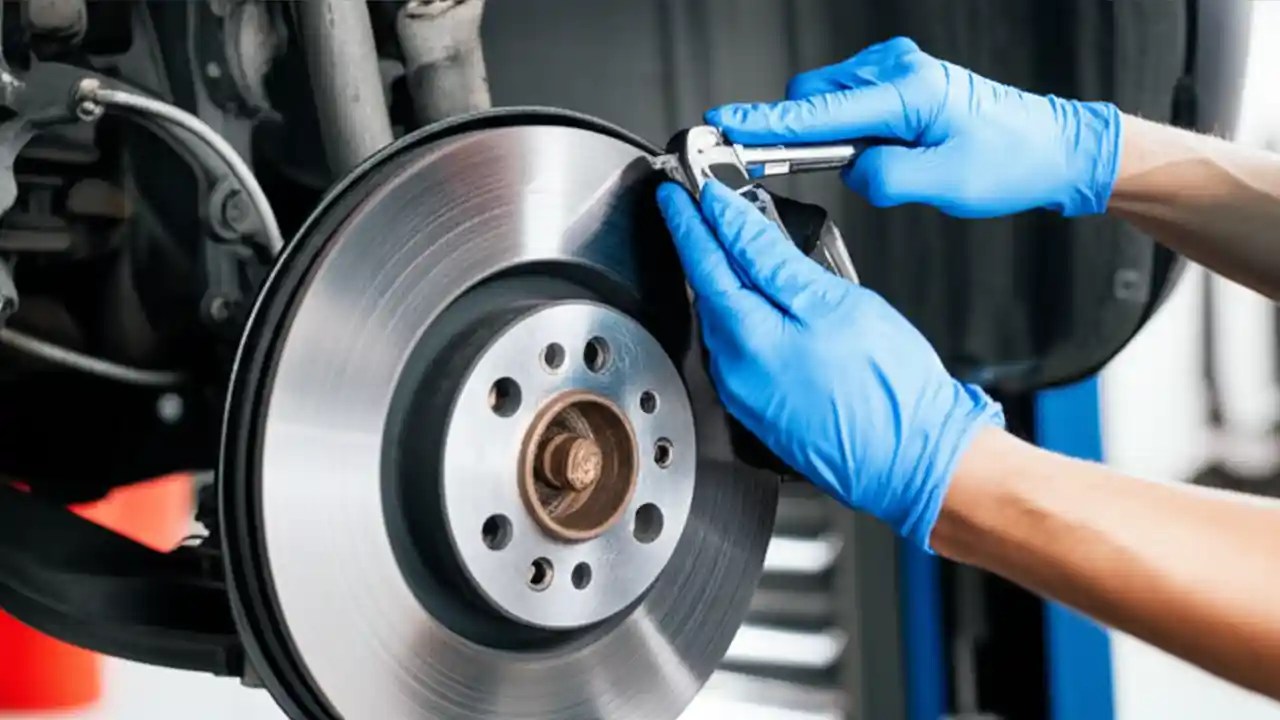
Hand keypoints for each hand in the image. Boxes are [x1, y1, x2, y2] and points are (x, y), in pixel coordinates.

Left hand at [657, 180, 1003, 549]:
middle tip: (697, 206)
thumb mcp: (835, 304)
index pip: (704, 263)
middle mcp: (734, 372)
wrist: (918, 463)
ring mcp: (746, 395)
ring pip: (723, 322)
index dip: (691, 221)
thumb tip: (736, 226)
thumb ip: (776, 262)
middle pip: (707, 292)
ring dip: (722, 280)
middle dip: (701, 245)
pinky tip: (758, 302)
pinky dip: (742, 315)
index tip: (678, 194)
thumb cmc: (890, 394)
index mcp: (747, 340)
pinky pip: (739, 350)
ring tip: (728, 243)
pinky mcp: (764, 410)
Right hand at [706, 37, 1121, 217]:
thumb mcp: (943, 184)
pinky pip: (851, 105)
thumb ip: (881, 178)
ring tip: (885, 162)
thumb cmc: (1010, 161)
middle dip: (807, 136)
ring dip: (836, 137)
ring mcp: (898, 72)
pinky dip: (853, 131)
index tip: (724, 126)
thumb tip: (850, 170)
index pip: (816, 112)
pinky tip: (888, 151)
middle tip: (831, 168)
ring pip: (830, 103)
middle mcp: (897, 70)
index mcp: (907, 90)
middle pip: (813, 99)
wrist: (1052, 148)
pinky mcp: (902, 82)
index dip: (765, 123)